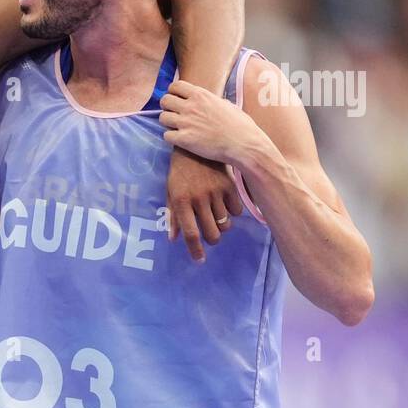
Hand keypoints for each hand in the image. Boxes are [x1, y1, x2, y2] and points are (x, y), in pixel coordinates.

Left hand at [159, 79, 261, 164]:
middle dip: (167, 107)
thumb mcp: (228, 105)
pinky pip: (166, 136)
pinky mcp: (184, 139)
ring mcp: (186, 123)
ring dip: (167, 122)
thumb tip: (210, 101)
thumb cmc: (241, 126)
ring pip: (162, 118)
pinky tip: (179, 139)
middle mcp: (191, 106)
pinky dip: (170, 138)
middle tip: (174, 114)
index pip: (175, 86)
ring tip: (176, 127)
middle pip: (165, 100)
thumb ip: (213, 101)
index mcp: (202, 95)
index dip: (173, 92)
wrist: (244, 144)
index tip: (177, 99)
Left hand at [165, 148, 244, 262]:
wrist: (195, 147)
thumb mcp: (170, 192)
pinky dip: (233, 213)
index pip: (190, 233)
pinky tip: (226, 207)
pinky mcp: (229, 186)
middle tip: (210, 235)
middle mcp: (199, 199)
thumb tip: (173, 239)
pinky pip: (237, 211)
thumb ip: (172, 216)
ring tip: (216, 219)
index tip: (200, 261)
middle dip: (211, 240)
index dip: (195, 250)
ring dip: (222, 226)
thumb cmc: (179, 172)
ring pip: (225, 224)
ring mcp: (216, 192)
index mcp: (181, 202)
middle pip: (212, 233)